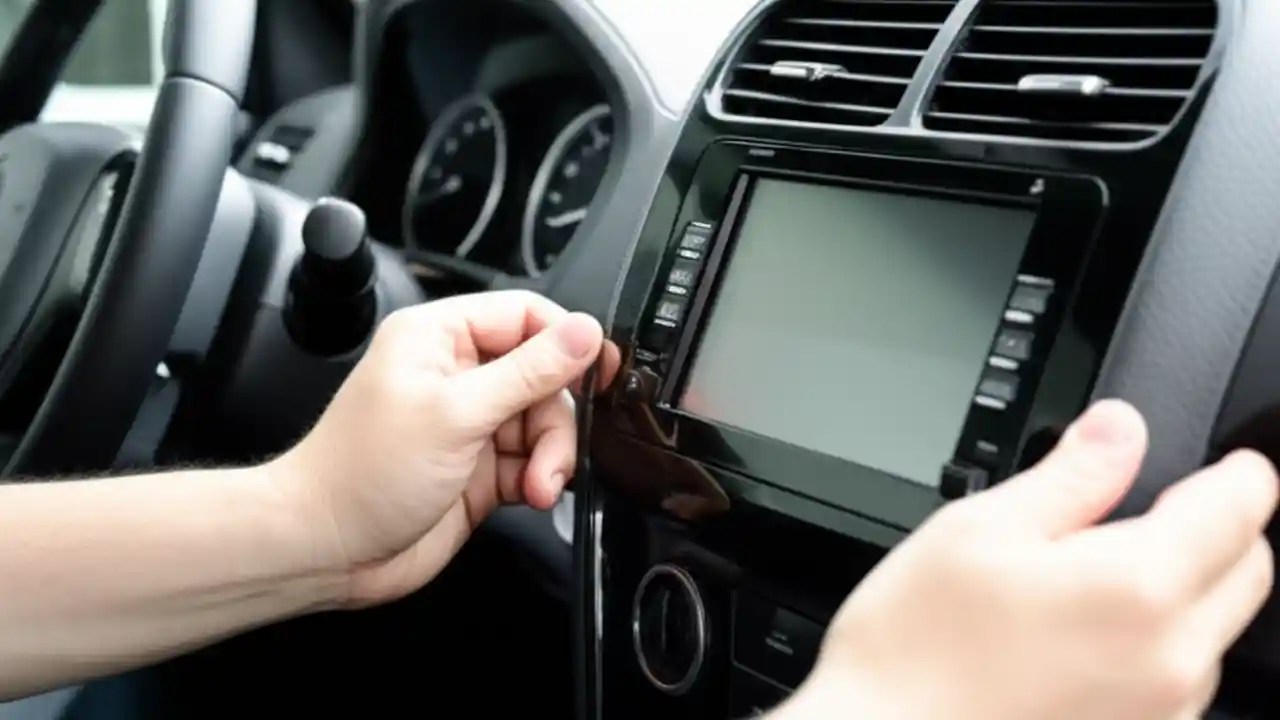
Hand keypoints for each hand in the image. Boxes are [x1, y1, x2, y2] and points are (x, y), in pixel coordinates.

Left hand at [271, 291, 619, 607]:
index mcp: (439, 338)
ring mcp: (469, 424)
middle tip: (552, 453)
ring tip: (538, 487)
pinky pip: (534, 463)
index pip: (524, 315)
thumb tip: (583, 332)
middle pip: (543, 375)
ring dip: (551, 457)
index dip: (566, 340)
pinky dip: (541, 480)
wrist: (326, 551)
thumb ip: (529, 372)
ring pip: (544, 424)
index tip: (598, 369)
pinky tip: (531, 496)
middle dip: (556, 417)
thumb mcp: (457, 413)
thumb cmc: (361, 474)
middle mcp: (455, 375)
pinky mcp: (479, 469)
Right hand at [779, 400, 1277, 719]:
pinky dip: (1157, 646)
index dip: (1236, 471)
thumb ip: (1070, 476)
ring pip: (1217, 629)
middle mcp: (1170, 658)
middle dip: (1221, 529)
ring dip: (1188, 591)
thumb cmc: (914, 648)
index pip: (1242, 507)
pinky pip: (1183, 681)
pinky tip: (1084, 638)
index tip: (1225, 462)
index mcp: (1137, 585)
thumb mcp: (978, 528)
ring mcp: (1161, 711)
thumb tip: (1119, 429)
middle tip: (1153, 511)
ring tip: (1095, 582)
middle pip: (1250, 571)